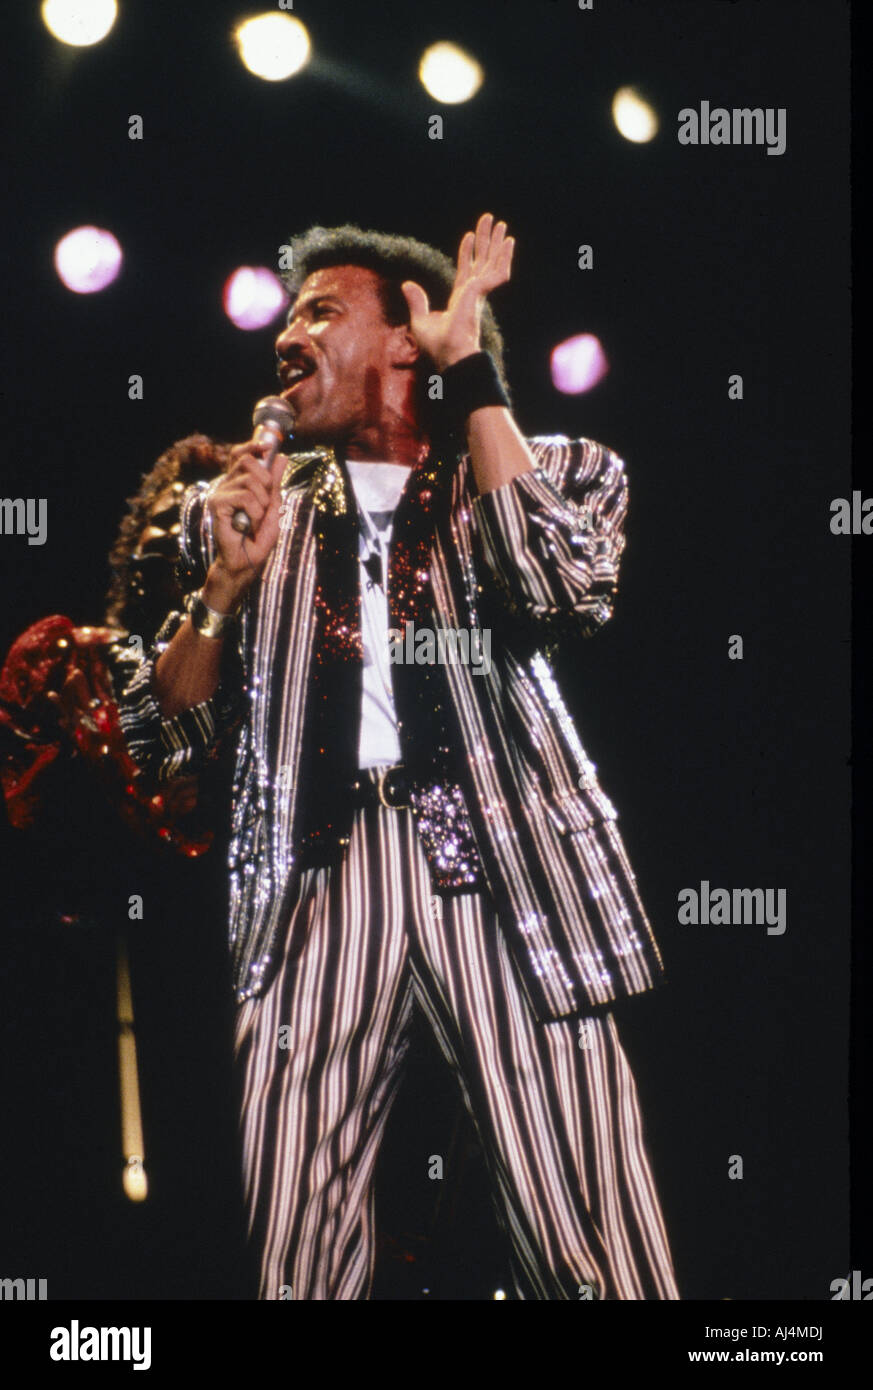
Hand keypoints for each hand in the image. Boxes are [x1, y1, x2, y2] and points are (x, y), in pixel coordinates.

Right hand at [205, 441, 287, 607]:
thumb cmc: (258, 538)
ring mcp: (220, 494)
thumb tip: (282, 457)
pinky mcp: (217, 505)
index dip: (252, 446)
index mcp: (237, 484)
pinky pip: (244, 496)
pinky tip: (249, 525)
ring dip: (262, 503)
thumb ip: (275, 483)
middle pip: (246, 460)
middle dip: (265, 479)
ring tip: (256, 520)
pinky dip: (254, 512)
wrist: (247, 562)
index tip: (267, 447)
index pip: (240, 454)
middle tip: (266, 502)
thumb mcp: (273, 506)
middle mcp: (226, 485)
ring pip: (250, 480)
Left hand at [401, 212, 514, 371]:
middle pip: (481, 261)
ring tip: (502, 224)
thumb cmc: (438, 347)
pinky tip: (509, 242)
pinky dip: (504, 256)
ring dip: (496, 242)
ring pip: (491, 261)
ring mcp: (479, 293)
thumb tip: (407, 285)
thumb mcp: (421, 321)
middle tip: (491, 221)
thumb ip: (417, 302)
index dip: (467, 253)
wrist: (449, 356)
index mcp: (461, 300)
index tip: (469, 236)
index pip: (466, 271)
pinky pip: (497, 271)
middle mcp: (473, 294)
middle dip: (486, 241)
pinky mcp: (481, 292)